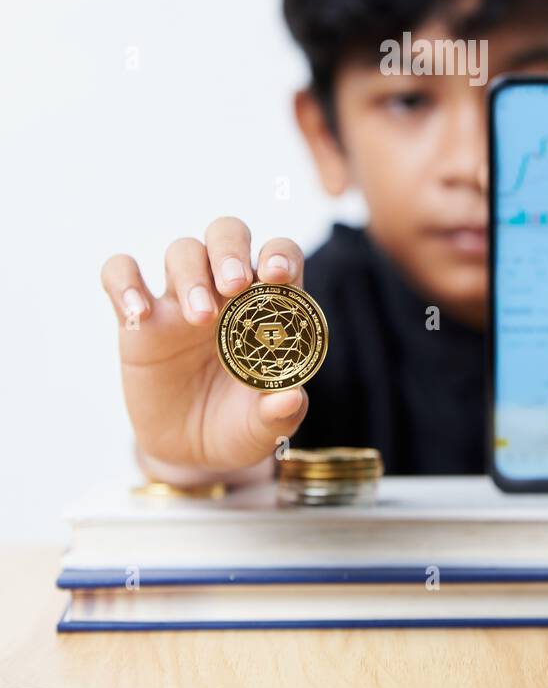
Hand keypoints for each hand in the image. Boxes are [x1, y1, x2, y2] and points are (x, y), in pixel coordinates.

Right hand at [101, 218, 309, 475]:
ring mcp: (179, 300)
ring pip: (182, 251)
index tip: (277, 276)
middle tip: (234, 285)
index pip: (278, 255)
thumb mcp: (263, 427)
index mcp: (266, 304)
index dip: (279, 256)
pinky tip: (137, 313)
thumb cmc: (238, 424)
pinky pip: (120, 274)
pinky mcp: (137, 319)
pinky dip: (124, 282)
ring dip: (192, 275)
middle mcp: (224, 291)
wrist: (190, 453)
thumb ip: (280, 412)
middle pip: (227, 234)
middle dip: (230, 250)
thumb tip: (288, 399)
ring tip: (199, 317)